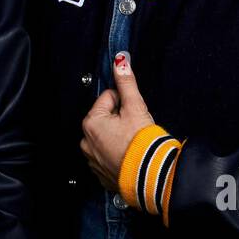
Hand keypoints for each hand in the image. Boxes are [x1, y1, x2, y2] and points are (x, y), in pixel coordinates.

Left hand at [80, 52, 154, 192]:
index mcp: (91, 122)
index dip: (125, 102)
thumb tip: (120, 61)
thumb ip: (126, 82)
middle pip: (106, 118)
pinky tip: (130, 155)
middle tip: (135, 129)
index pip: (108, 98)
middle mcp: (86, 142)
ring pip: (107, 138)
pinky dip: (118, 154)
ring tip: (133, 142)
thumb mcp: (135, 107)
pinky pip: (109, 156)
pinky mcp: (101, 174)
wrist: (152, 176)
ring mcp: (92, 160)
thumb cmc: (142, 142)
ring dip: (119, 137)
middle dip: (120, 120)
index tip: (134, 114)